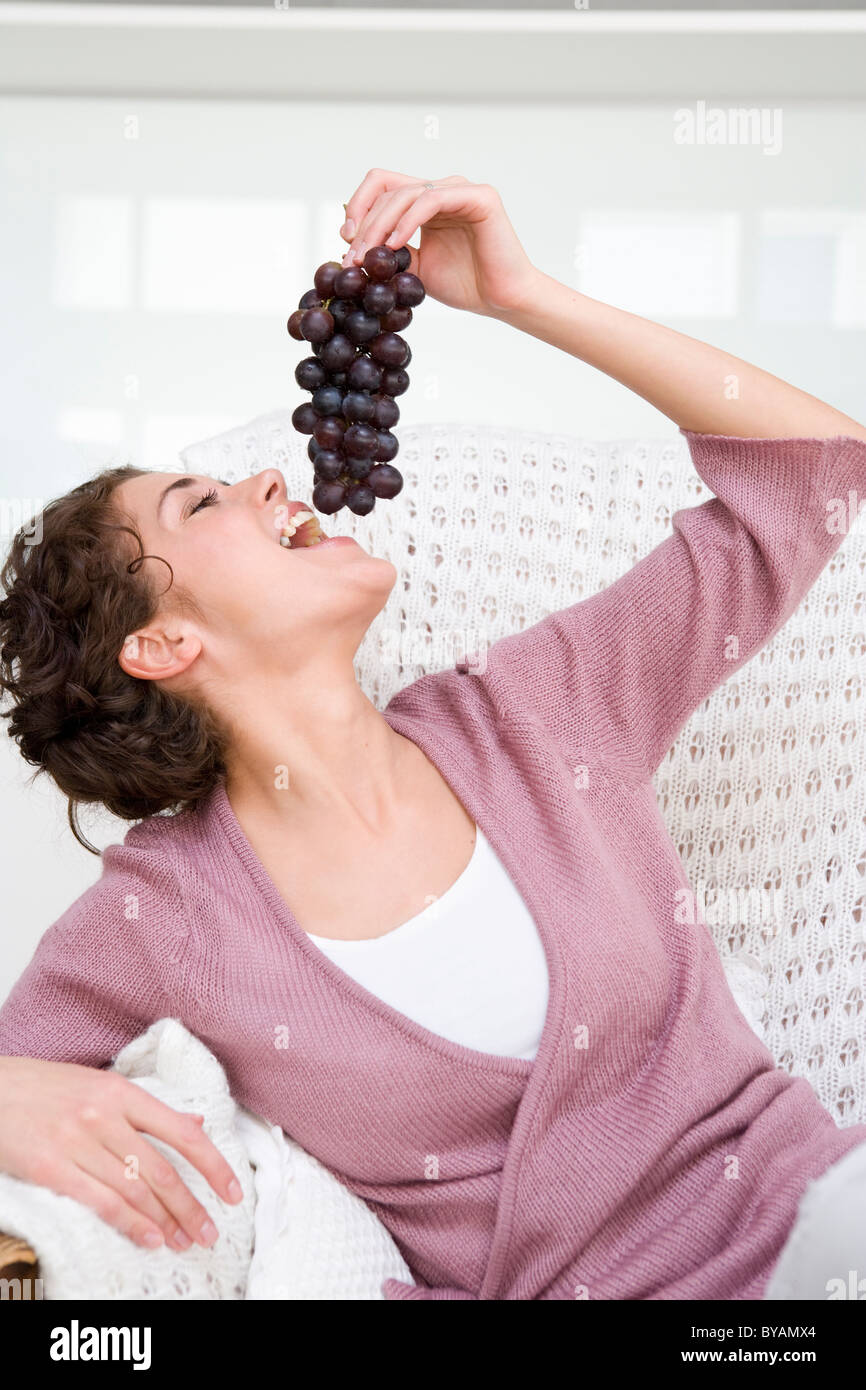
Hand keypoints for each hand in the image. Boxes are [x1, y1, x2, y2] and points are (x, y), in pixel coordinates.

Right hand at [0, 1056, 243, 1253]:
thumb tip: (197, 1125)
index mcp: (123, 1092)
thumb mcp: (101, 1085)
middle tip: (209, 1233)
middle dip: (191, 1206)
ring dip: (165, 1221)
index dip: (214, 1166)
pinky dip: (129, 1223)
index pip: (182, 1133)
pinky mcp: (50, 1167)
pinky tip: (149, 1238)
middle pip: (161, 1169)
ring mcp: (77, 1141)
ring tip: (183, 1242)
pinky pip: (100, 1201)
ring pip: (135, 1189)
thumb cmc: (48, 1087)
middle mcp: (105, 1116)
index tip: (234, 1192)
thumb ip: (148, 1109)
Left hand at [339, 169, 538, 317]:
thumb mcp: (414, 269)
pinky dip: (408, 220)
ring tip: (370, 255)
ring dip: (380, 225)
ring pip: (405, 193)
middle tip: (352, 257)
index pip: (382, 187)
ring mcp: (459, 190)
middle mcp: (441, 190)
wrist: (501, 300)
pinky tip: (395, 244)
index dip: (358, 207)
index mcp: (425, 203)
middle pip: (388, 188)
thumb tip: (350, 242)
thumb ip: (388, 251)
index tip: (345, 240)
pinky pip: (432, 199)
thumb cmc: (465, 285)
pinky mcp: (479, 197)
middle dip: (364, 224)